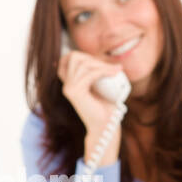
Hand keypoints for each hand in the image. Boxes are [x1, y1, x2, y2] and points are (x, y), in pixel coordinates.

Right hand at [57, 48, 124, 164]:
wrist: (106, 125)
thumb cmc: (106, 106)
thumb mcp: (101, 84)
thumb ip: (98, 72)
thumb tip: (106, 59)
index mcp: (68, 81)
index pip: (70, 57)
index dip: (86, 56)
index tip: (102, 64)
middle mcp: (66, 83)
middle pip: (74, 57)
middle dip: (94, 59)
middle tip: (112, 68)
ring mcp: (68, 88)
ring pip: (82, 64)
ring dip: (101, 65)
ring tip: (116, 70)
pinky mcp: (75, 92)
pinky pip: (89, 74)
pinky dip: (104, 71)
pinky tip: (115, 73)